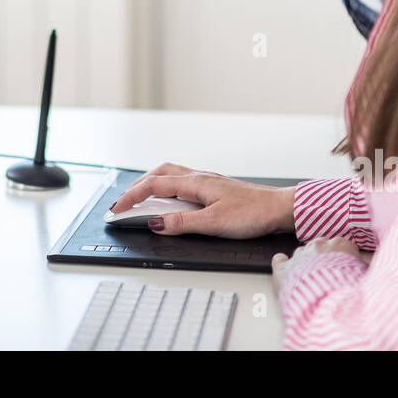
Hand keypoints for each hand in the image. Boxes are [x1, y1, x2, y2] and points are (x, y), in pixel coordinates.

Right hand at [107, 162, 295, 238]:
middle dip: (136, 186)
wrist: (279, 208)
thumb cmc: (253, 213)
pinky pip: (181, 180)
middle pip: (158, 174)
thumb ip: (182, 223)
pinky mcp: (214, 187)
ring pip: (170, 174)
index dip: (132, 197)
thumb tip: (155, 223)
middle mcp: (199, 177)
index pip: (153, 186)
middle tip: (123, 203)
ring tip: (139, 196)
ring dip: (150, 183)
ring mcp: (207, 181)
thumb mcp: (213, 223)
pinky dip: (166, 185)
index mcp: (195, 182)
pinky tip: (170, 197)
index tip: (117, 210)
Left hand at [271, 236, 367, 295]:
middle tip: (327, 272)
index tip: (342, 265)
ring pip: (302, 252)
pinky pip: (280, 260)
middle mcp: (319, 246)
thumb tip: (371, 264)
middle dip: (323, 257)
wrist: (328, 304)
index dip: (341, 256)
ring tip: (311, 278)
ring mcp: (300, 256)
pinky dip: (282, 264)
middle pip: (320, 246)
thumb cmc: (349, 291)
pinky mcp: (284, 269)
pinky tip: (285, 267)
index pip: (340, 244)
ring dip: (305, 262)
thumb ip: (366, 266)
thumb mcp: (365, 275)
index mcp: (341, 245)